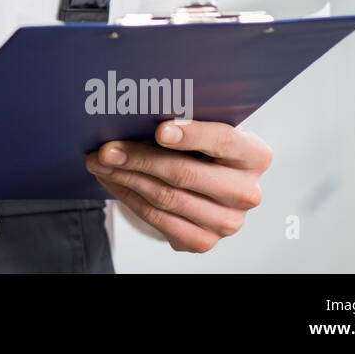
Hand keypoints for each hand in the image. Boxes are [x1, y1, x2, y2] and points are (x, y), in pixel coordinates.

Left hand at [85, 120, 271, 252]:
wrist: (208, 183)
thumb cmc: (202, 146)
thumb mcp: (203, 128)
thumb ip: (183, 120)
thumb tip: (135, 112)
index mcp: (255, 155)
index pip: (224, 141)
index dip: (191, 135)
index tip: (159, 130)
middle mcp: (246, 192)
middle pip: (186, 174)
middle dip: (140, 158)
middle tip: (107, 149)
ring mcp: (227, 222)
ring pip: (166, 198)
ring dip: (126, 178)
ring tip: (99, 162)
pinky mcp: (203, 241)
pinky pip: (157, 219)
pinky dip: (128, 197)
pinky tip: (112, 180)